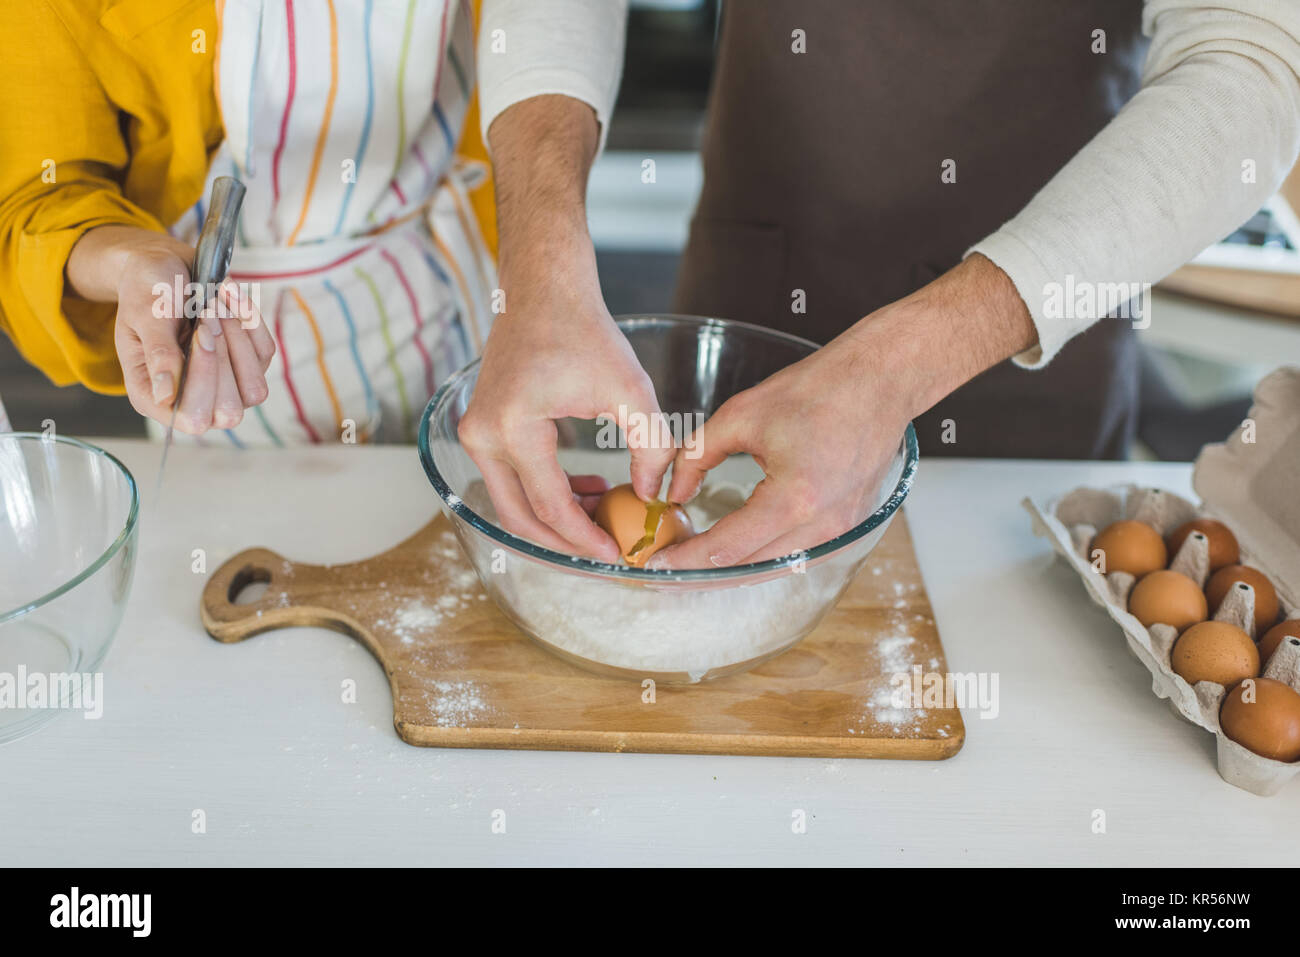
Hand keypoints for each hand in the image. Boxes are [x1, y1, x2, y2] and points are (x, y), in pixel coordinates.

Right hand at [70, 226, 274, 433]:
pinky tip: (228, 294)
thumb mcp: (145, 317)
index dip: (203, 381)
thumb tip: (165, 397)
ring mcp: (225, 384)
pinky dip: (250, 320)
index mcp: (154, 397)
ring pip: (255, 389)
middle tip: (206, 313)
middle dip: (223, 358)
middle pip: (228, 410)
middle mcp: (191, 398)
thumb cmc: (146, 291)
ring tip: (214, 305)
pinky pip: (265, 353)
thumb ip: (157, 354)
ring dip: (240, 342)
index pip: (192, 417)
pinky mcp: (248, 363)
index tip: (200, 333)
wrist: (164, 267)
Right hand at [458, 273, 673, 561]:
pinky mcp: (480, 429)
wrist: (543, 292)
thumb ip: (650, 447)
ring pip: (511, 504)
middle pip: (520, 518)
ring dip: (555, 520)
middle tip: (605, 550)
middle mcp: (483, 436)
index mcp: (514, 428)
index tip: (617, 554)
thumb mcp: (631, 390)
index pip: (550, 505)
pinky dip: (543, 496)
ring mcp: (474, 434)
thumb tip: (651, 497)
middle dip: (565, 543)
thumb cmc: (584, 332)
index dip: (585, 537)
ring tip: (602, 513)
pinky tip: (584, 490)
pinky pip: (509, 481)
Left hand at [648, 253, 1036, 568]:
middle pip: (747, 568)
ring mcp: (839, 531)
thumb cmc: (821, 390)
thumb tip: (674, 492)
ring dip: (729, 569)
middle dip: (700, 572)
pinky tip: (732, 550)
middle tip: (664, 568)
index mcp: (795, 499)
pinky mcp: (846, 527)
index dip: (685, 558)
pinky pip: (795, 554)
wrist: (881, 382)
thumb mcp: (742, 415)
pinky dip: (759, 557)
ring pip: (771, 568)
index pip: (726, 547)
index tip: (655, 562)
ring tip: (690, 563)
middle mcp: (821, 525)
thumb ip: (698, 457)